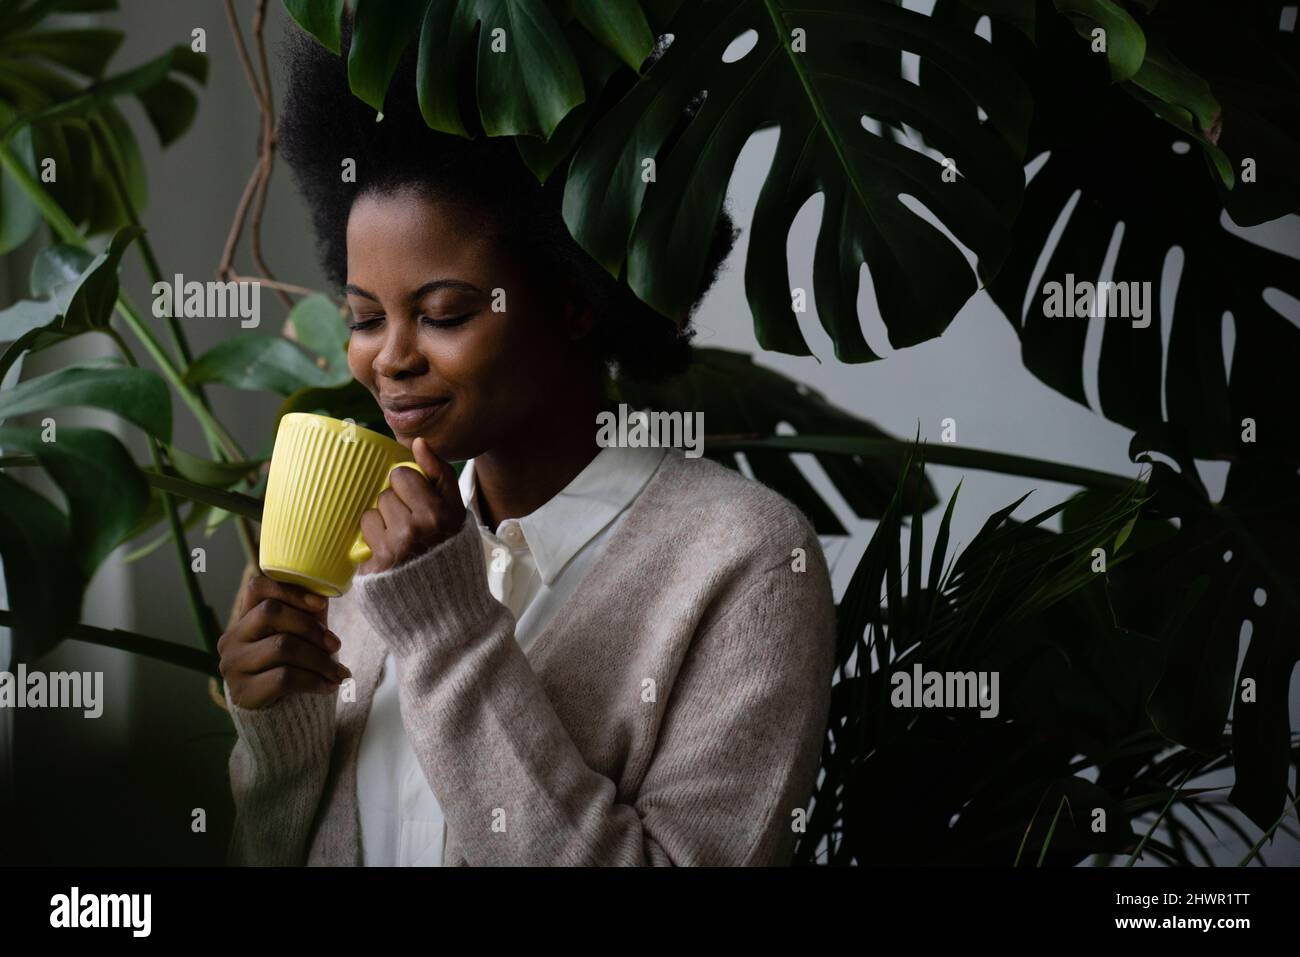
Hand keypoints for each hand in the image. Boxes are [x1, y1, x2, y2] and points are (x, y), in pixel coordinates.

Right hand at [218, 574, 348, 709]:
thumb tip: (325, 594)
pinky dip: (314, 681)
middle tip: (336, 645)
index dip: (290, 590)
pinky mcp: (242, 692)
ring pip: (282, 646)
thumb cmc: (293, 666)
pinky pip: (284, 677)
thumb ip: (308, 614)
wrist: (279, 714)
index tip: (321, 605)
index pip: (257, 588)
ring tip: (339, 673)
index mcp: (245, 618)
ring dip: (320, 660)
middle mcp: (232, 639)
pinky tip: (328, 686)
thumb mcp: (300, 636)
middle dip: (311, 628)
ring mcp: (233, 665)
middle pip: (271, 613)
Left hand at [357, 437, 465, 574]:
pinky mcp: (375, 567)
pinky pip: (362, 537)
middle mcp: (414, 530)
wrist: (446, 603)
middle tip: (411, 526)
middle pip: (385, 494)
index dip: (408, 487)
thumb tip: (419, 442)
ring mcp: (393, 549)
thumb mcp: (457, 511)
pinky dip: (373, 544)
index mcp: (438, 513)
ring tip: (399, 541)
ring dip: (382, 524)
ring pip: (371, 514)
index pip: (401, 475)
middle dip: (395, 506)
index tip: (418, 502)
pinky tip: (390, 554)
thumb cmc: (451, 551)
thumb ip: (440, 474)